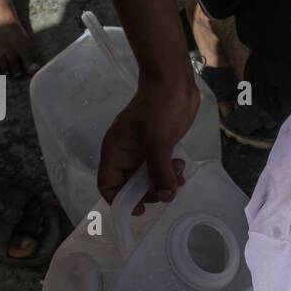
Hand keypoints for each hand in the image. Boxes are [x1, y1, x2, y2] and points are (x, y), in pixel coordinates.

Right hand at [97, 70, 195, 213]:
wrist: (174, 82)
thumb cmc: (160, 106)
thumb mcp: (158, 141)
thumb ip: (159, 171)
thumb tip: (165, 196)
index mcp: (116, 152)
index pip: (108, 185)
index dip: (121, 201)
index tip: (140, 208)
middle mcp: (126, 154)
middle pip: (131, 187)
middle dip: (150, 191)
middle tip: (168, 187)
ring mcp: (142, 151)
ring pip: (149, 180)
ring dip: (164, 182)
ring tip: (178, 171)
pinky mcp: (158, 147)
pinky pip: (161, 170)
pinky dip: (171, 173)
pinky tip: (182, 166)